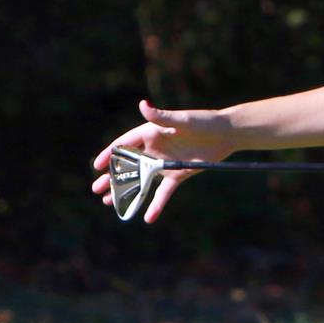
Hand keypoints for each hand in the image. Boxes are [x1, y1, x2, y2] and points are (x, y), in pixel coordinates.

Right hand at [90, 100, 237, 221]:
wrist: (227, 134)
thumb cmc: (204, 121)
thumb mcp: (182, 120)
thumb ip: (161, 116)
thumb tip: (143, 104)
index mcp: (152, 132)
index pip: (125, 144)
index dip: (111, 154)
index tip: (98, 165)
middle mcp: (155, 148)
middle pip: (128, 165)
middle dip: (112, 178)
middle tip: (96, 189)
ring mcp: (165, 163)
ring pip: (141, 180)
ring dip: (126, 192)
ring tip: (108, 203)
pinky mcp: (177, 174)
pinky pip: (163, 192)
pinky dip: (156, 204)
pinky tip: (147, 218)